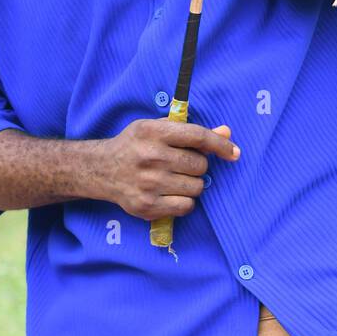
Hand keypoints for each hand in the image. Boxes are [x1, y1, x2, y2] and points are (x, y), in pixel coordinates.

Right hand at [87, 120, 239, 220]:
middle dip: (199, 166)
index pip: (197, 136)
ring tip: (177, 179)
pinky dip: (186, 201)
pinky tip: (173, 194)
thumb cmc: (135, 145)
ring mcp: (149, 183)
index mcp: (154, 132)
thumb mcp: (158, 129)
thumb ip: (191, 131)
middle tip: (184, 165)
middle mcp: (151, 157)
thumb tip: (226, 132)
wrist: (102, 169)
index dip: (220, 144)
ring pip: (196, 187)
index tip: (234, 152)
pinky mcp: (147, 206)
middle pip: (199, 165)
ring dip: (193, 184)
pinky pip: (186, 206)